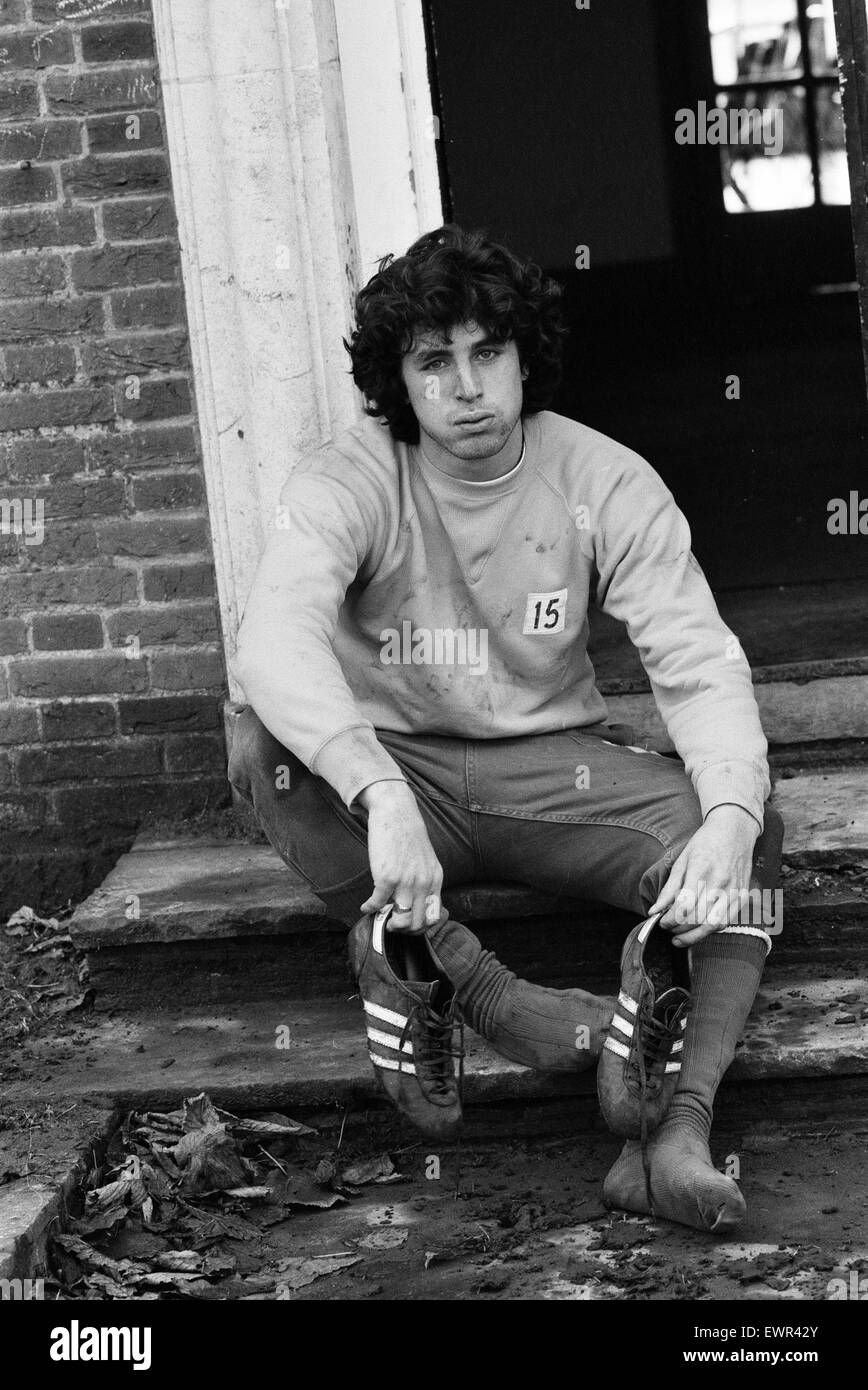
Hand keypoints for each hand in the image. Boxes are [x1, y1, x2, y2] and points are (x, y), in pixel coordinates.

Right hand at [358, 781, 442, 933]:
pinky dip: (369, 909)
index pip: (433, 916)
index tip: (408, 924)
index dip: (420, 926)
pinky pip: (377, 903)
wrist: (396, 813)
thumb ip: (424, 879)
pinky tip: (365, 906)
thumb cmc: (408, 835)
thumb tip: (414, 901)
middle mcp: (423, 883)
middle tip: (392, 925)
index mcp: (435, 879)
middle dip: (403, 930)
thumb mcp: (425, 859)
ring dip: (389, 924)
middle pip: (417, 923)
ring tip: (380, 918)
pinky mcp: (386, 877)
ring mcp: (405, 882)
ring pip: (402, 920)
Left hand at [649, 803, 760, 947]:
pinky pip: (727, 921)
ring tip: (680, 937)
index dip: (669, 920)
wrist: (734, 831)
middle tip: (669, 929)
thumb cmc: (705, 843)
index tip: (661, 921)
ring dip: (695, 936)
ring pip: (713, 925)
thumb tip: (654, 911)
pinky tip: (699, 929)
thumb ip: (669, 888)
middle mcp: (719, 883)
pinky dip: (711, 930)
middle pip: (697, 919)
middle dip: (679, 929)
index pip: (683, 906)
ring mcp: (733, 891)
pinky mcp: (743, 896)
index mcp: (700, 871)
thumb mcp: (682, 860)